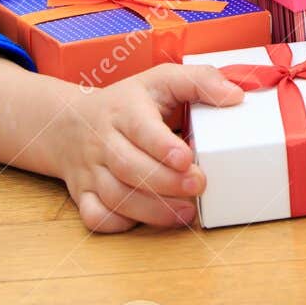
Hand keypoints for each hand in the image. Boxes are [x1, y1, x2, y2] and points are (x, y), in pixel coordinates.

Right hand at [54, 62, 244, 232]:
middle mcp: (104, 141)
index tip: (186, 158)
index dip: (162, 146)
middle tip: (199, 186)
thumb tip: (235, 96)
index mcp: (125, 110)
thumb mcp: (162, 79)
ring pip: (115, 196)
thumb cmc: (128, 102)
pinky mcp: (83, 194)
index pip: (140, 128)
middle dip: (166, 182)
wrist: (69, 123)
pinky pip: (95, 216)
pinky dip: (118, 224)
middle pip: (129, 167)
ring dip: (152, 210)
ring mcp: (91, 170)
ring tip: (186, 212)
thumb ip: (200, 81)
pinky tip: (148, 221)